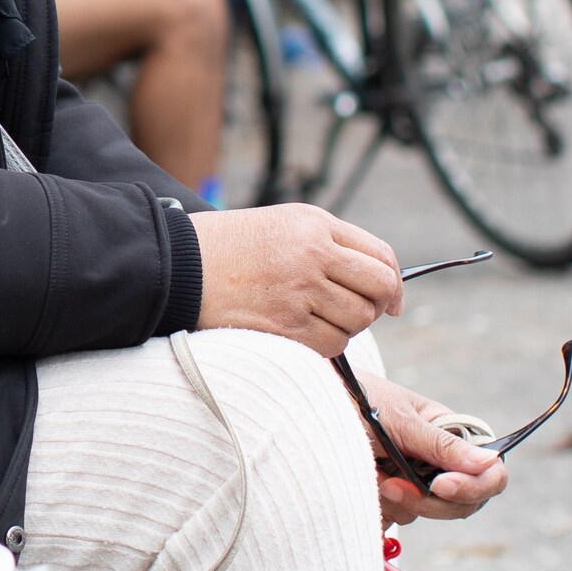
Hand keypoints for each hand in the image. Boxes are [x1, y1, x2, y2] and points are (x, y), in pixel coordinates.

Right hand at [192, 203, 402, 355]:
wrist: (177, 264)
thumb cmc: (232, 247)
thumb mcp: (284, 225)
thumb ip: (333, 246)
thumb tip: (386, 289)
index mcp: (315, 224)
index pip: (382, 256)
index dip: (394, 284)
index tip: (391, 301)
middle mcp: (312, 254)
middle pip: (378, 290)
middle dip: (375, 306)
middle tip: (352, 311)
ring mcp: (299, 290)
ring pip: (357, 321)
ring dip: (344, 326)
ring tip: (313, 318)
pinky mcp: (283, 325)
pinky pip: (332, 345)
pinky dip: (325, 345)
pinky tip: (299, 332)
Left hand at [363, 378, 508, 523]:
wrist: (303, 405)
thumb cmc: (353, 396)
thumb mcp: (398, 418)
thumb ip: (440, 444)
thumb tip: (490, 463)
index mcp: (448, 434)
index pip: (489, 473)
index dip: (473, 487)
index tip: (440, 486)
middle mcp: (434, 461)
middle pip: (460, 504)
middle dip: (426, 500)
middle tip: (390, 484)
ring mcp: (409, 481)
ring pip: (420, 514)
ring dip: (393, 500)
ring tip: (368, 470)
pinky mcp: (383, 497)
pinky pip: (390, 519)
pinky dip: (375, 506)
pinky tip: (360, 482)